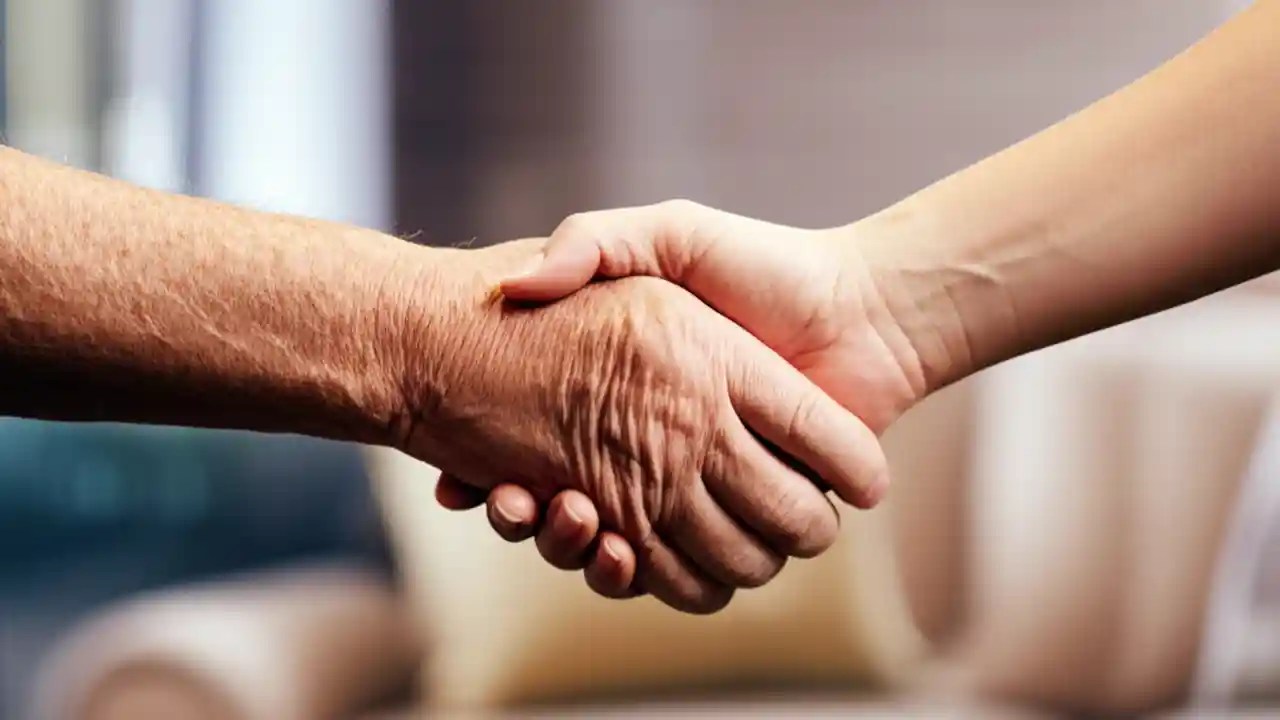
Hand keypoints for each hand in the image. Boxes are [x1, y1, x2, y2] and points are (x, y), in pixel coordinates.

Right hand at [402, 238, 887, 612]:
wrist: (863, 315)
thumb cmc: (765, 266)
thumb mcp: (669, 233)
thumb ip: (595, 242)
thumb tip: (514, 283)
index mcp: (633, 393)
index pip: (534, 444)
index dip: (494, 469)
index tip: (470, 475)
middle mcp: (655, 449)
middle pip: (562, 509)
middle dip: (530, 519)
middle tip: (508, 504)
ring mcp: (692, 491)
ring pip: (606, 547)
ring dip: (570, 547)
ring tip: (562, 516)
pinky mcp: (736, 524)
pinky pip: (671, 571)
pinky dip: (630, 573)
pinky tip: (608, 548)